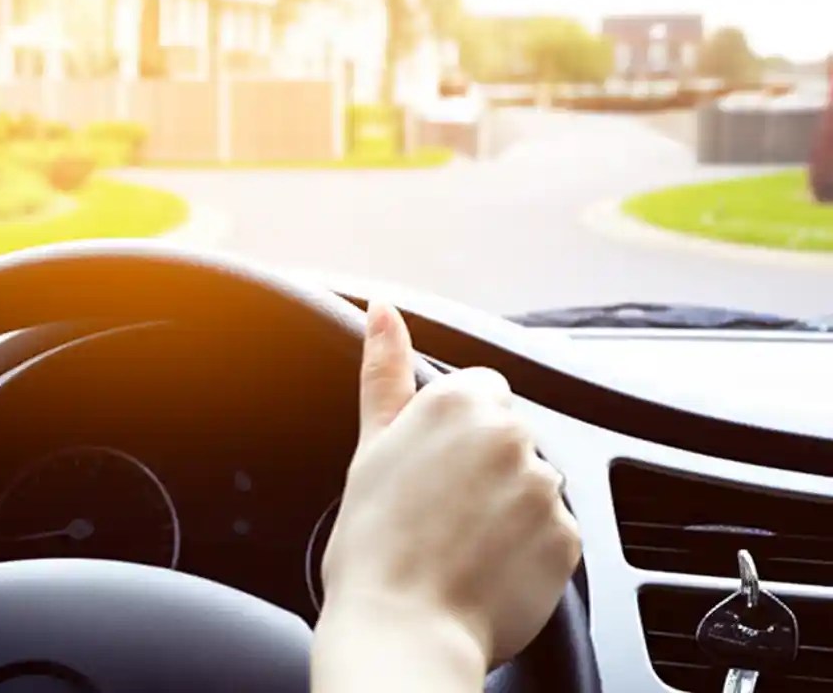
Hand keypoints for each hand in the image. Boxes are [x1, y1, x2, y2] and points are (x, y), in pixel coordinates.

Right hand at [319, 302, 580, 666]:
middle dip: (484, 466)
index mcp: (459, 401)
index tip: (431, 469)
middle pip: (509, 436)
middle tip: (438, 511)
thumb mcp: (371, 446)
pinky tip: (485, 568)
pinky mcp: (569, 537)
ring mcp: (545, 486)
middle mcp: (512, 433)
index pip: (481, 392)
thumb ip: (384, 370)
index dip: (454, 432)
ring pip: (531, 484)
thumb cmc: (373, 545)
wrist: (402, 629)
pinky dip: (527, 549)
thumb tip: (383, 310)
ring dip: (507, 507)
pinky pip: (552, 532)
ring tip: (459, 544)